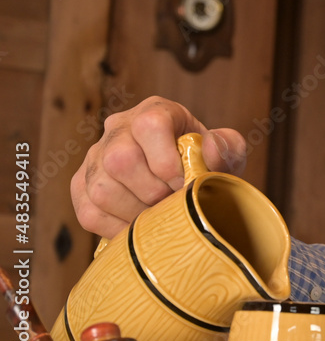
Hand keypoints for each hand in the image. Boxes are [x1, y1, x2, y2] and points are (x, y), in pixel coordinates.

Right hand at [71, 96, 246, 237]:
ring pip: (101, 189)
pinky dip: (116, 228)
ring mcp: (95, 157)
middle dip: (152, 192)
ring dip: (134, 212)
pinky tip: (139, 228)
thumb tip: (210, 150)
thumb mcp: (226, 150)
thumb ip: (227, 146)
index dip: (166, 160)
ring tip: (158, 217)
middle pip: (120, 160)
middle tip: (171, 204)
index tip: (183, 183)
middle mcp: (118, 129)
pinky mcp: (81, 186)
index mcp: (155, 112)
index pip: (149, 125)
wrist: (186, 181)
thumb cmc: (205, 162)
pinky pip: (89, 212)